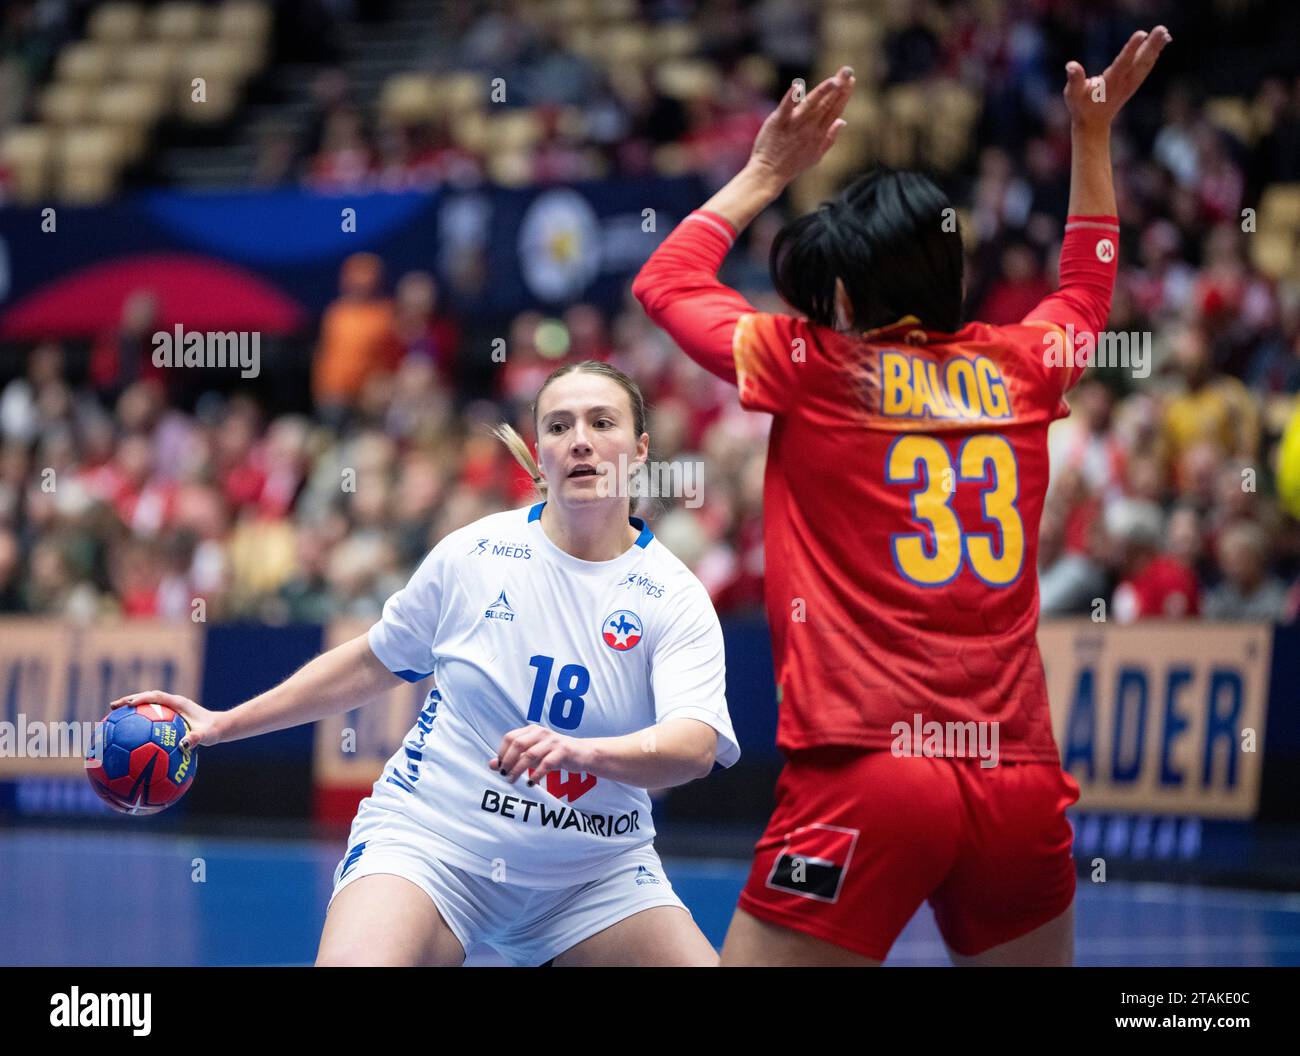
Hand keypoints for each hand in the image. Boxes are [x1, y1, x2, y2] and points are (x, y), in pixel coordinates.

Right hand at [108, 690, 221, 749]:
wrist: (219, 727)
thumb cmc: (213, 731)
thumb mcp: (206, 736)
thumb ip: (196, 739)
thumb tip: (183, 745)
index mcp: (178, 703)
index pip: (157, 697)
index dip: (142, 698)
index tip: (129, 704)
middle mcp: (172, 703)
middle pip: (147, 697)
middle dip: (129, 700)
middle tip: (113, 707)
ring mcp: (169, 709)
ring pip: (146, 705)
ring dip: (130, 708)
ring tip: (113, 716)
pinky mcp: (168, 717)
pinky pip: (149, 716)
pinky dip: (137, 720)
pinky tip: (126, 733)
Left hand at [489, 724, 593, 785]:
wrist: (583, 753)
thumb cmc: (555, 754)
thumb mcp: (533, 754)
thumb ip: (513, 758)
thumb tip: (492, 764)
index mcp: (532, 730)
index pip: (510, 737)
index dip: (502, 752)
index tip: (499, 766)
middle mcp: (541, 733)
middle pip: (518, 744)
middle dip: (508, 760)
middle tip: (504, 774)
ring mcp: (552, 741)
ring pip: (530, 754)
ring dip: (518, 769)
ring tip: (513, 780)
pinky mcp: (562, 752)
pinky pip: (545, 764)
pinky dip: (536, 775)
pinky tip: (531, 783)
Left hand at [748, 65, 855, 187]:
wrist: (769, 174)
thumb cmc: (792, 166)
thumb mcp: (816, 156)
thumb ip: (830, 137)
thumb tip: (843, 121)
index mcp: (819, 134)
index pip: (835, 110)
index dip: (844, 95)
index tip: (851, 80)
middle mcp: (809, 128)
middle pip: (826, 104)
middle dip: (839, 87)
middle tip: (848, 70)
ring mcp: (793, 125)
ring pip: (811, 105)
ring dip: (823, 91)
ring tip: (835, 80)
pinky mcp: (778, 122)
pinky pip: (786, 107)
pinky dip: (791, 97)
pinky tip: (797, 86)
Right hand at [1064, 25, 1170, 133]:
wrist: (1094, 123)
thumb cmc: (1081, 106)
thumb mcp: (1072, 94)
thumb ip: (1074, 79)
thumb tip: (1071, 65)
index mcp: (1109, 84)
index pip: (1122, 64)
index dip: (1131, 49)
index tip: (1141, 34)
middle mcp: (1123, 83)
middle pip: (1140, 62)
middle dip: (1151, 45)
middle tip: (1161, 30)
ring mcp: (1130, 83)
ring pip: (1146, 63)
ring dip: (1156, 47)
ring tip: (1164, 32)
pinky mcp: (1133, 83)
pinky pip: (1146, 66)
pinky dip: (1155, 53)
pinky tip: (1162, 41)